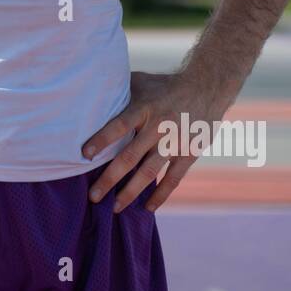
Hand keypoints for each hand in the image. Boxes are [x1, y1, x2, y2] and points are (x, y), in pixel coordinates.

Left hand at [81, 70, 225, 213]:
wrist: (206, 87)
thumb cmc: (164, 86)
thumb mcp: (141, 82)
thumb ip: (118, 91)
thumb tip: (89, 94)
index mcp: (144, 107)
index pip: (119, 125)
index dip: (102, 140)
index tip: (85, 155)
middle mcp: (159, 126)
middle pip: (131, 156)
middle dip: (110, 178)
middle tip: (93, 196)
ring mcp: (175, 142)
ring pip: (149, 172)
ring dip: (131, 192)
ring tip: (115, 208)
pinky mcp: (189, 153)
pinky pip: (173, 178)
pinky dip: (161, 194)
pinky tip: (147, 208)